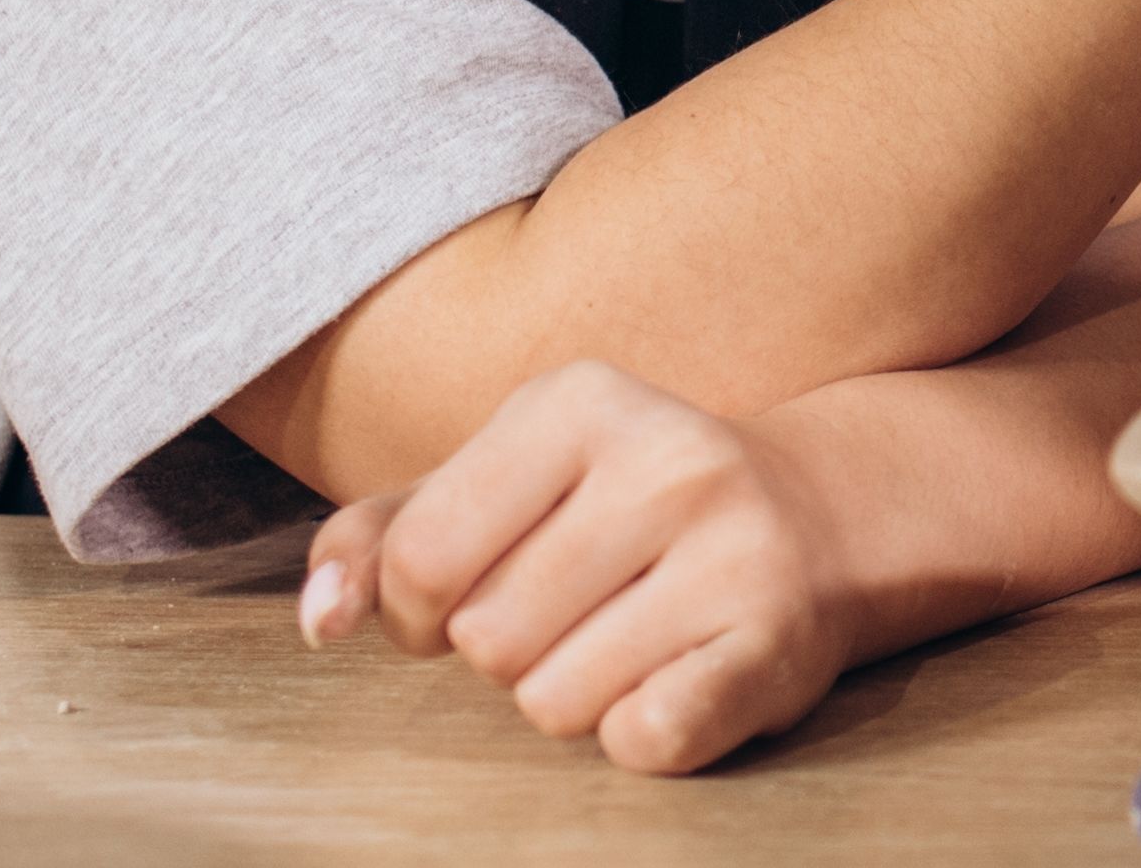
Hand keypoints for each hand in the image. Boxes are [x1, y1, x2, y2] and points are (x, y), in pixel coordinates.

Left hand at [299, 360, 967, 773]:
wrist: (822, 515)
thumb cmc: (620, 507)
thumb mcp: (505, 482)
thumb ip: (384, 535)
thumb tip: (319, 619)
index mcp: (577, 401)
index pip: (418, 559)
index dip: (417, 612)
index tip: (474, 595)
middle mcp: (666, 460)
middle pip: (484, 642)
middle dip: (509, 653)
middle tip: (579, 610)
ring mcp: (735, 549)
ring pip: (552, 704)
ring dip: (573, 697)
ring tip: (631, 638)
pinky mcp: (778, 642)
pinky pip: (643, 740)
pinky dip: (643, 735)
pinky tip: (677, 677)